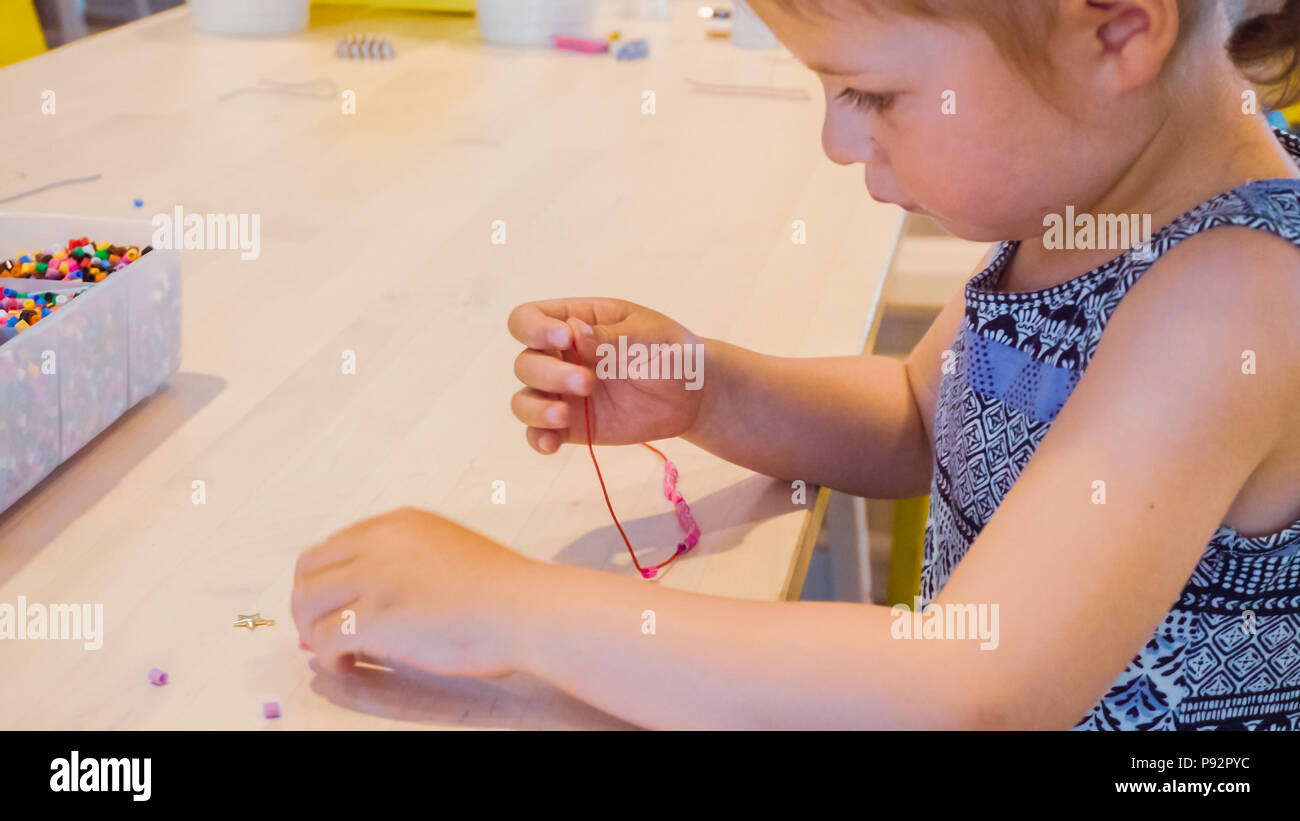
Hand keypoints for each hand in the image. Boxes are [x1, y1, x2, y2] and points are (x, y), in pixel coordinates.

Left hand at [290, 508, 537, 677]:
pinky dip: (329, 656)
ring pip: (308, 603)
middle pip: (308, 571)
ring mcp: (374, 579)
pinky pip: (325, 638)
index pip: (333, 547)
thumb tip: (378, 597)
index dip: (325, 582)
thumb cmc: (503, 590)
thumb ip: (409, 560)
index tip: (332, 606)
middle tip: (322, 633)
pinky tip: (349, 665)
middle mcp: (379, 543)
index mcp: (398, 524)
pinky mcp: (375, 617)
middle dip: (308, 605)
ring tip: (337, 653)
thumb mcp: (448, 550)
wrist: (526, 608)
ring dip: (313, 632)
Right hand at [507, 298, 705, 452]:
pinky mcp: (570, 426)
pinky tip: (553, 443)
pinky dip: (538, 438)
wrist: (691, 396)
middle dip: (549, 374)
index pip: (527, 319)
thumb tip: (573, 330)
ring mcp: (562, 393)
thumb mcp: (648, 336)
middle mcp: (559, 357)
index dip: (534, 329)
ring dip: (536, 409)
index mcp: (573, 322)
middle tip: (588, 382)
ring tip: (565, 416)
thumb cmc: (669, 353)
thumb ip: (610, 336)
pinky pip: (538, 433)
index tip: (564, 340)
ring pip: (524, 400)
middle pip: (525, 363)